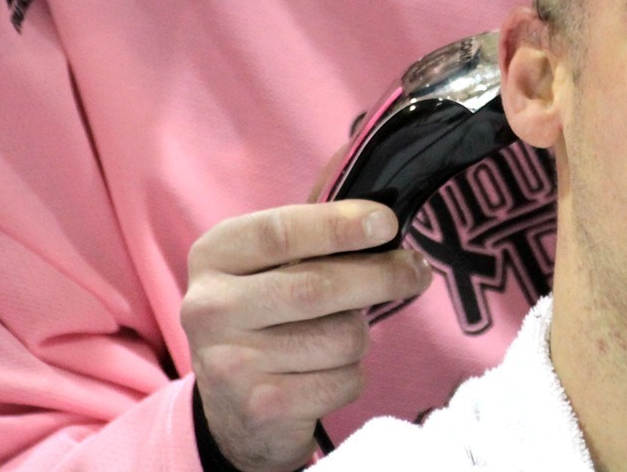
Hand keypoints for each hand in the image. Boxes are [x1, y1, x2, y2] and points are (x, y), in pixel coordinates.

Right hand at [182, 201, 432, 471]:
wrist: (230, 408)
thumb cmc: (266, 314)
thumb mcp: (268, 265)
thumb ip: (312, 236)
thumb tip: (382, 217)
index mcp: (213, 256)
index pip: (280, 232)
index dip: (340, 225)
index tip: (387, 223)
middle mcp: (211, 308)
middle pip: (318, 286)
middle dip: (382, 276)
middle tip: (415, 271)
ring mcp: (232, 363)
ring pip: (341, 337)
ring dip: (359, 334)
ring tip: (341, 335)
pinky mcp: (262, 407)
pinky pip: (344, 381)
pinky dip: (352, 375)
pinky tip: (328, 372)